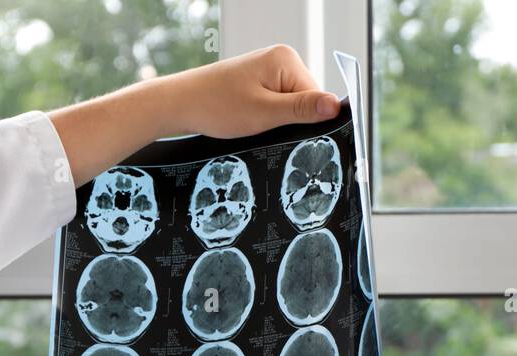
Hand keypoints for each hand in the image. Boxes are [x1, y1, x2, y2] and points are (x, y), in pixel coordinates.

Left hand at [50, 45, 339, 185]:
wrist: (180, 104)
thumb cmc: (216, 107)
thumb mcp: (265, 113)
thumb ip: (302, 110)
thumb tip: (336, 106)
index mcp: (286, 60)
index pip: (318, 97)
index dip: (307, 122)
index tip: (290, 135)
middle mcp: (280, 60)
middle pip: (306, 102)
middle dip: (290, 122)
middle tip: (265, 129)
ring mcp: (268, 70)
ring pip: (290, 107)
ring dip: (277, 122)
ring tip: (252, 123)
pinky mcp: (259, 82)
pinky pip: (277, 105)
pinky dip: (267, 119)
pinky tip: (249, 121)